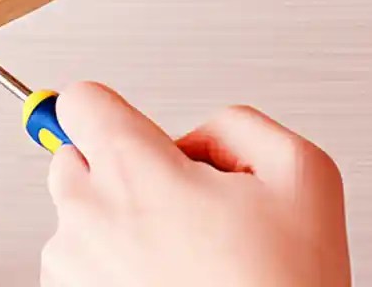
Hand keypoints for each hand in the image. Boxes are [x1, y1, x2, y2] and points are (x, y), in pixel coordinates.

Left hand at [42, 82, 350, 286]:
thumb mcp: (302, 174)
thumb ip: (237, 126)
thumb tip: (195, 138)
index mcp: (131, 168)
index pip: (79, 101)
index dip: (113, 114)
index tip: (130, 132)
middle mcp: (86, 212)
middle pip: (72, 160)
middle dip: (116, 174)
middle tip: (175, 210)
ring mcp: (69, 263)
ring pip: (76, 220)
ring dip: (114, 230)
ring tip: (179, 262)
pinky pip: (76, 268)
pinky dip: (107, 273)